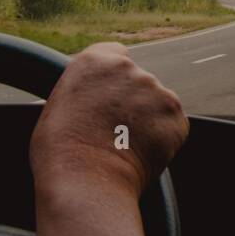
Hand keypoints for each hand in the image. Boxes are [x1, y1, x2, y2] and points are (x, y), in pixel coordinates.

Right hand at [29, 43, 187, 197]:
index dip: (113, 78)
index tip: (110, 95)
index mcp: (97, 61)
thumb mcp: (59, 105)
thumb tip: (93, 99)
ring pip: (158, 103)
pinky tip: (142, 153)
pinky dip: (163, 138)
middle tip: (115, 131)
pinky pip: (172, 125)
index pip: (116, 54)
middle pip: (139, 81)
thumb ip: (83, 90)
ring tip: (126, 145)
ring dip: (149, 119)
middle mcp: (132, 70)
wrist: (85, 181)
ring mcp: (158, 92)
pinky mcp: (176, 117)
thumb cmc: (61, 152)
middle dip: (132, 102)